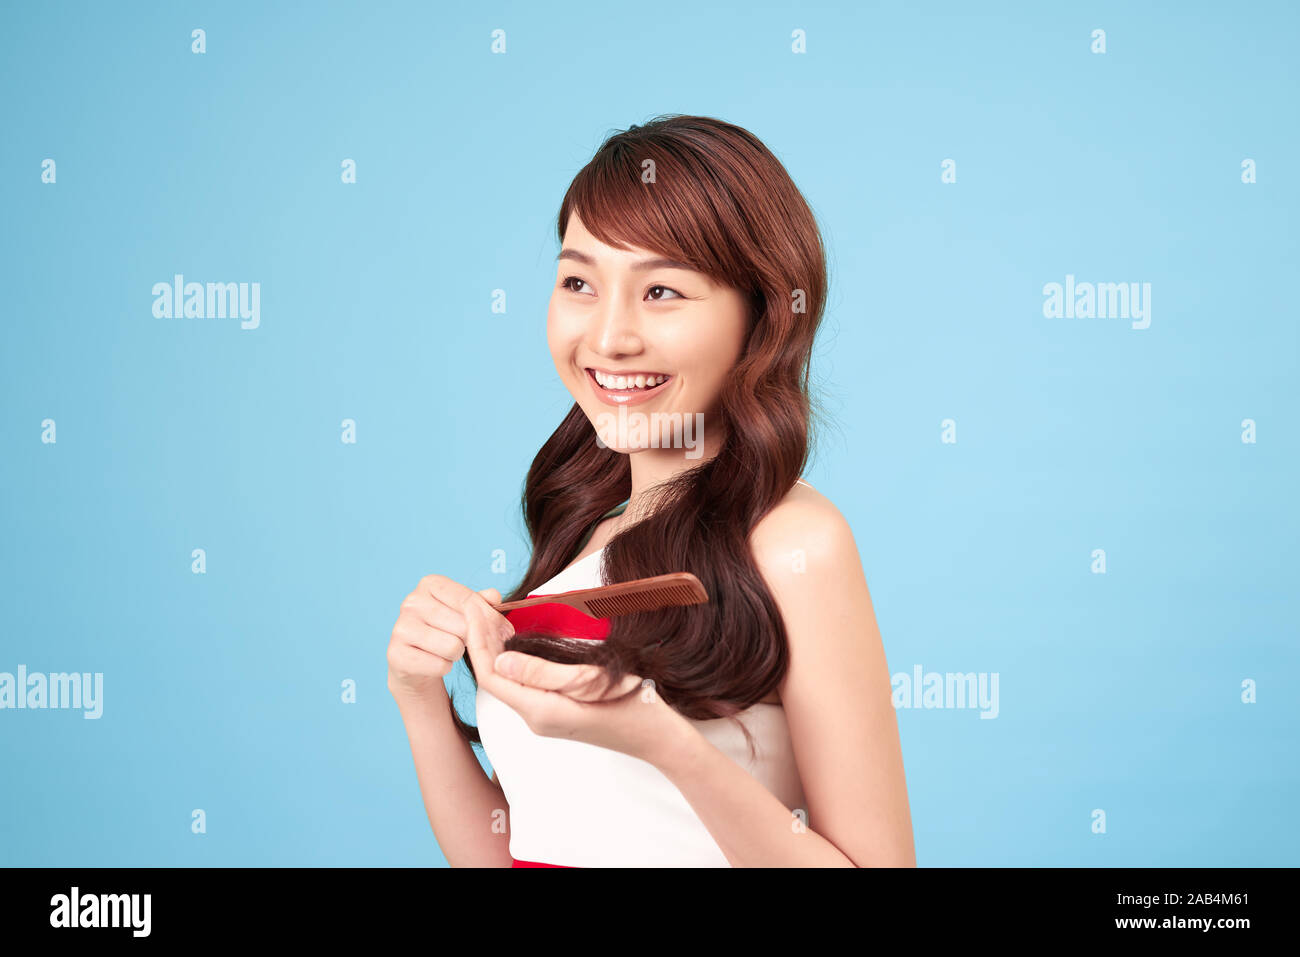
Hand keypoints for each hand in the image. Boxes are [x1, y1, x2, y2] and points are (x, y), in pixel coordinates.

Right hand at [387, 575, 513, 700]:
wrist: (415, 661)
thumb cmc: (445, 630)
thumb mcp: (465, 612)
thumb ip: (482, 602)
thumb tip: (494, 596)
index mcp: (430, 584)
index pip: (468, 599)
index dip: (488, 618)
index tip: (503, 630)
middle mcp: (411, 602)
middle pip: (463, 625)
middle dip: (470, 638)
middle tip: (463, 641)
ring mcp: (400, 628)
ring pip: (453, 647)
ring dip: (457, 654)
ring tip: (447, 650)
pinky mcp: (396, 654)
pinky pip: (440, 665)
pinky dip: (444, 667)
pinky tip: (435, 661)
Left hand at [461, 592, 685, 763]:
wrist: (658, 738)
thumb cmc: (632, 706)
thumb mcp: (588, 681)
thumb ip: (541, 672)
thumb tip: (500, 659)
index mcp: (539, 711)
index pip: (491, 674)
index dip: (477, 638)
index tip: (472, 605)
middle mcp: (536, 717)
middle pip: (495, 676)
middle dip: (481, 638)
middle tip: (477, 602)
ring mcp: (546, 716)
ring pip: (509, 678)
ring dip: (495, 646)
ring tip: (489, 614)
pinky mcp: (558, 710)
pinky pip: (524, 680)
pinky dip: (513, 655)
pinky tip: (517, 637)